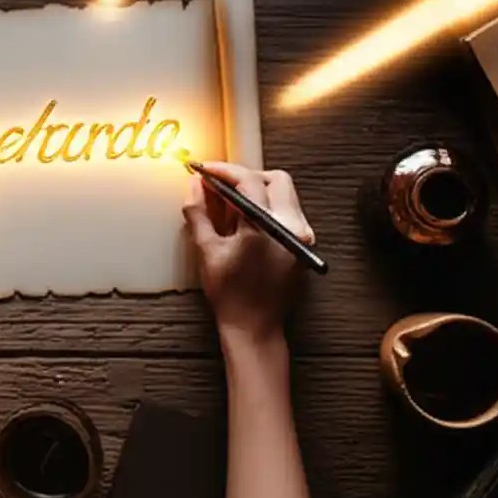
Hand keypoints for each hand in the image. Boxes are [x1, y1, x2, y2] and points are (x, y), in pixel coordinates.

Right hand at [182, 162, 313, 346]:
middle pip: (275, 179)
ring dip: (257, 192)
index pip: (248, 180)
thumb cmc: (230, 295)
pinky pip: (288, 213)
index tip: (204, 170)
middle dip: (245, 177)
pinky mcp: (303, 245)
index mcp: (266, 227)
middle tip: (220, 184)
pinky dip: (266, 208)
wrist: (254, 328)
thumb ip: (199, 213)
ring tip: (230, 205)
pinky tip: (245, 221)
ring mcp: (302, 237)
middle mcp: (292, 228)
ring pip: (284, 194)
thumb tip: (193, 186)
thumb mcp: (207, 251)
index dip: (223, 170)